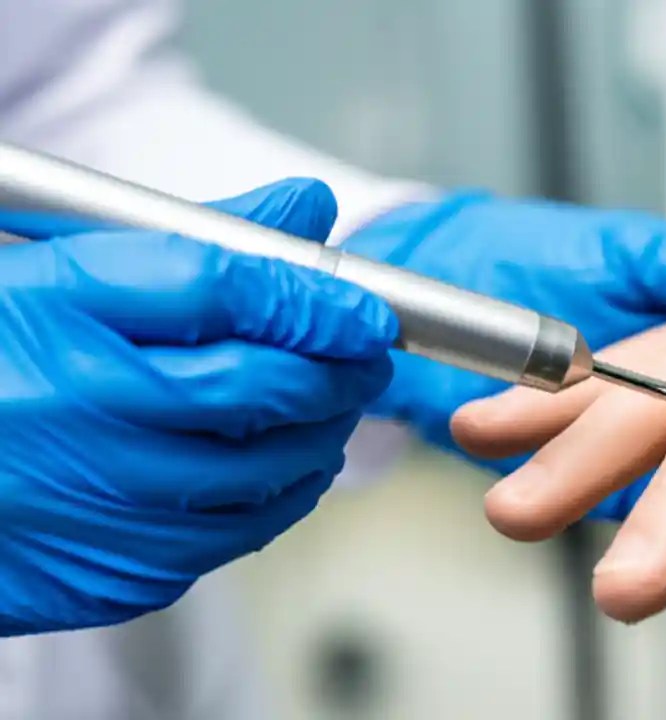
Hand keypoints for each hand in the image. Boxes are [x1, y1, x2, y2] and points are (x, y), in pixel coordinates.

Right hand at [0, 179, 396, 634]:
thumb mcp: (78, 272)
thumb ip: (205, 242)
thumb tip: (310, 205)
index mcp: (65, 306)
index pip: (229, 287)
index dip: (320, 299)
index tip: (366, 310)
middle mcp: (83, 404)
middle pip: (266, 385)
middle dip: (342, 368)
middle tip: (364, 353)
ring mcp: (101, 498)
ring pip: (271, 468)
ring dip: (324, 432)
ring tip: (330, 403)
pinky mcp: (120, 570)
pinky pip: (239, 533)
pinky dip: (281, 495)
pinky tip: (282, 465)